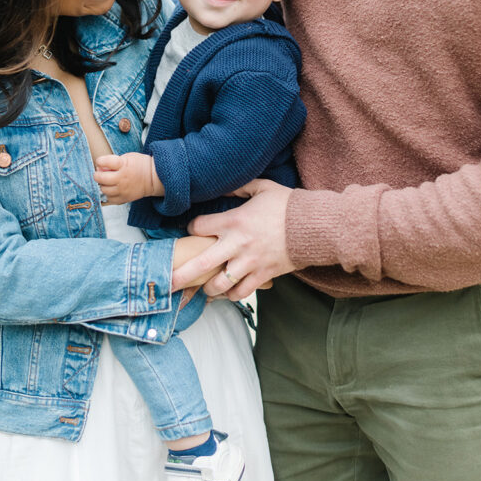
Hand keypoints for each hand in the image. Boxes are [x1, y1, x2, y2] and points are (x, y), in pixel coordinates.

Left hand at [94, 152, 163, 203]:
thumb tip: (100, 167)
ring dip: (103, 185)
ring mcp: (123, 190)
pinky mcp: (124, 198)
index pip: (104, 162)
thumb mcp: (128, 157)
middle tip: (100, 173)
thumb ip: (114, 161)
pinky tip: (112, 189)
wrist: (154, 178)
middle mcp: (122, 178)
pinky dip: (108, 194)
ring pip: (104, 189)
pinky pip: (110, 199)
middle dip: (97, 174)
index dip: (100, 161)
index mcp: (123, 165)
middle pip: (100, 178)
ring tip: (107, 181)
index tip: (101, 161)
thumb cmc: (140, 165)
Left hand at [171, 179, 294, 300]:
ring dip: (207, 289)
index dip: (191, 229)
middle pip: (201, 264)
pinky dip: (231, 295)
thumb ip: (239, 187)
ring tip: (200, 291)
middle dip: (181, 275)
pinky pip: (241, 292)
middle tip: (166, 283)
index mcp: (234, 221)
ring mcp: (249, 263)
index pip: (199, 227)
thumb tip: (222, 185)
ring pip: (220, 284)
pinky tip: (226, 294)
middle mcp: (237, 244)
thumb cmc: (288, 205)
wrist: (314, 226)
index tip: (192, 230)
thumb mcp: (262, 187)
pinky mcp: (262, 275)